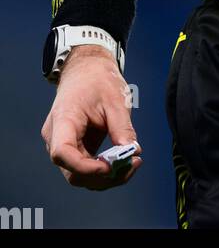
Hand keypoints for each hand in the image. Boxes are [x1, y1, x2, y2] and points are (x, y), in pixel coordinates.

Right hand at [41, 45, 141, 189]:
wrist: (87, 69)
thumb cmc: (97, 80)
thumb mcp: (115, 100)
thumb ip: (122, 128)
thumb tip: (132, 152)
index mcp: (63, 120)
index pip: (63, 153)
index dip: (84, 167)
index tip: (109, 167)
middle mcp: (56, 137)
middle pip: (72, 172)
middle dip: (102, 177)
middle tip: (131, 165)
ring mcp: (63, 145)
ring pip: (79, 175)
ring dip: (106, 177)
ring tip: (132, 163)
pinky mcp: (74, 148)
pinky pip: (85, 168)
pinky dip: (104, 170)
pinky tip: (123, 162)